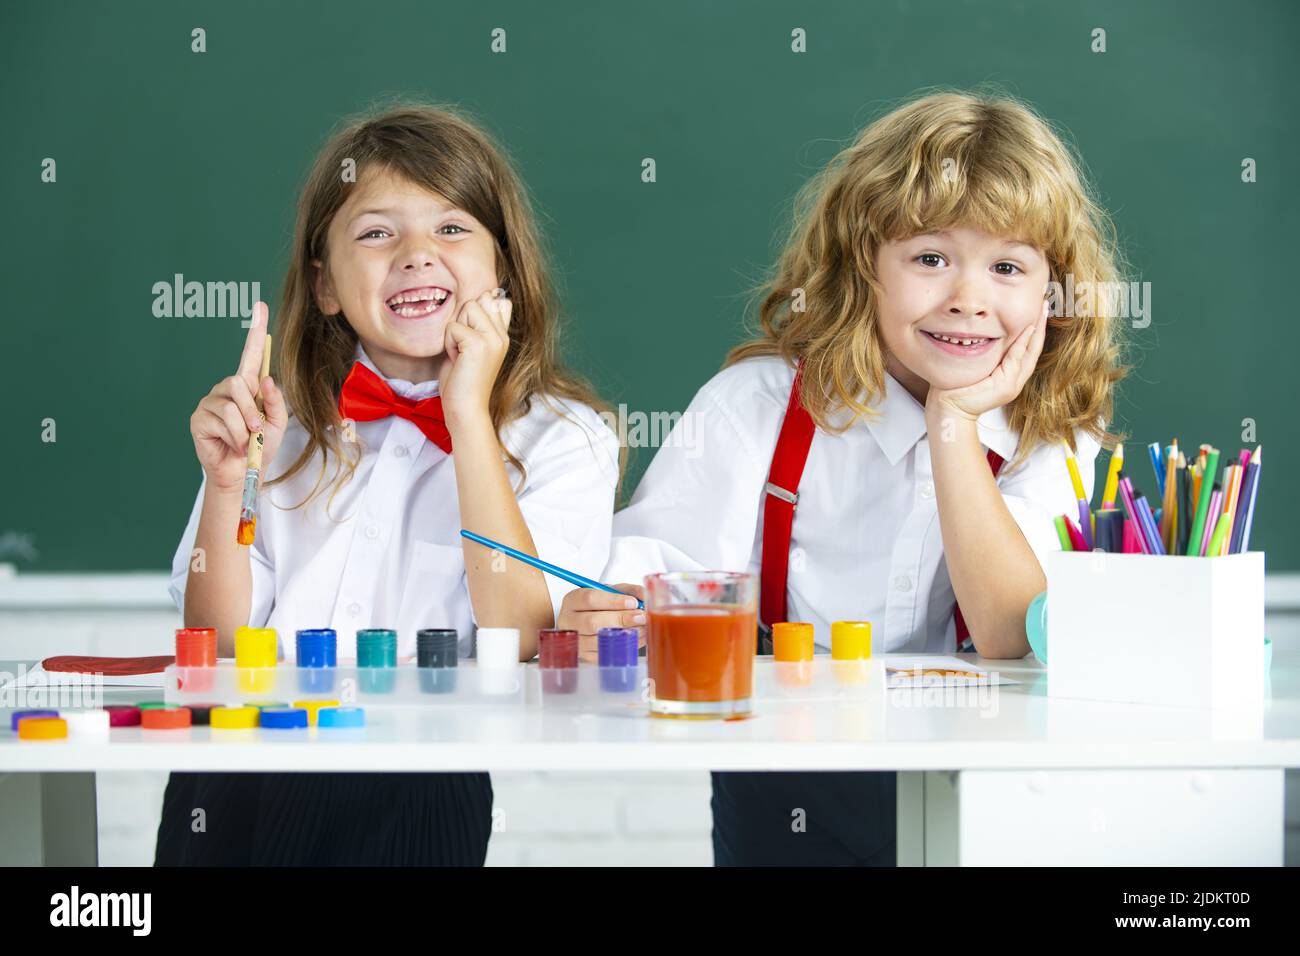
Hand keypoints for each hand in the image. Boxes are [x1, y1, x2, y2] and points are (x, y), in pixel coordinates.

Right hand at [189, 302, 287, 493]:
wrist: (243, 473)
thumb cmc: (260, 447)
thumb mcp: (277, 424)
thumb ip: (276, 401)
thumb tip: (265, 378)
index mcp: (247, 386)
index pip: (250, 354)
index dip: (255, 330)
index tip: (259, 305)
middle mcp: (225, 389)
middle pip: (239, 382)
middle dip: (253, 410)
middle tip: (257, 431)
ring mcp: (210, 402)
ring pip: (231, 405)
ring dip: (244, 428)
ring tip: (245, 441)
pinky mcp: (199, 418)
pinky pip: (220, 420)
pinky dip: (233, 437)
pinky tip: (231, 445)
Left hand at [437, 288, 511, 429]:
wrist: (466, 408)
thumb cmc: (463, 381)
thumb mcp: (474, 347)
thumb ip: (478, 325)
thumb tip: (485, 296)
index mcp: (503, 336)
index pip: (499, 301)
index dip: (480, 310)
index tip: (472, 336)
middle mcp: (502, 335)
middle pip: (478, 301)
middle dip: (462, 321)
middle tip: (463, 348)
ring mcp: (493, 339)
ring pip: (467, 308)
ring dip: (454, 331)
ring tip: (460, 353)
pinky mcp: (479, 344)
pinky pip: (453, 327)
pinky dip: (449, 343)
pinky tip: (457, 360)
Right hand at [556, 584, 646, 663]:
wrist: (592, 621)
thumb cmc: (602, 605)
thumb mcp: (613, 591)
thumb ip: (629, 590)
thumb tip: (643, 595)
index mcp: (573, 600)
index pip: (590, 599)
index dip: (613, 601)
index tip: (633, 603)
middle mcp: (569, 620)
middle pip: (592, 622)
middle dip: (621, 619)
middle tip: (641, 617)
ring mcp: (575, 640)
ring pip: (598, 640)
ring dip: (624, 634)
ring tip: (642, 628)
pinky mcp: (584, 656)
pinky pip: (604, 655)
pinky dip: (623, 647)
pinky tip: (635, 639)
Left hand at [925, 303, 1047, 425]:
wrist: (949, 409)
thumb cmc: (956, 387)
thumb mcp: (975, 365)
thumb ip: (986, 353)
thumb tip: (982, 330)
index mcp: (1009, 374)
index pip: (1026, 348)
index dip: (1034, 329)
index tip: (1037, 309)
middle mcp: (1015, 379)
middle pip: (1034, 348)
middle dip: (1041, 326)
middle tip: (1045, 304)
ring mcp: (1012, 384)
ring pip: (1030, 352)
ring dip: (1038, 330)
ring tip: (1042, 311)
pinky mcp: (1006, 386)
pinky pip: (1016, 359)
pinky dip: (1023, 343)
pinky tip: (1028, 327)